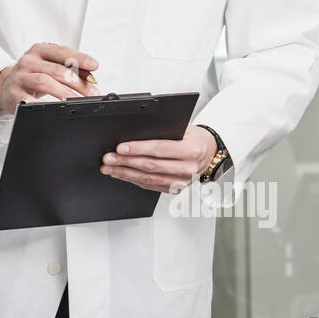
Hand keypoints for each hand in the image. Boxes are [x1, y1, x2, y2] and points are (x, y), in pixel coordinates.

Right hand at [0, 43, 98, 114]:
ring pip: (45, 82)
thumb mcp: (49, 67)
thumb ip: (70, 69)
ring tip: (78, 102)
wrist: (5, 87)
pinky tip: (55, 109)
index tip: (94, 65)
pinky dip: (44, 104)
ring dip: (65, 93)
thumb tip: (91, 78)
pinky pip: (30, 99)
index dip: (79, 58)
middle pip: (57, 70)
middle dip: (78, 83)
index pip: (62, 52)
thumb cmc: (33, 76)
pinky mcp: (14, 93)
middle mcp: (28, 61)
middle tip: (92, 93)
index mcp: (39, 51)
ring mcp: (20, 76)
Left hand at [100, 124, 215, 193]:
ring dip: (126, 174)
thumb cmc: (195, 138)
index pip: (159, 149)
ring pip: (149, 179)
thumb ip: (163, 131)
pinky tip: (122, 175)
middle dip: (126, 162)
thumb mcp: (183, 128)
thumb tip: (134, 134)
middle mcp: (188, 168)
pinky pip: (151, 186)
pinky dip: (134, 181)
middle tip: (109, 159)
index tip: (120, 148)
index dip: (138, 149)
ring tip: (110, 168)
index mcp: (191, 150)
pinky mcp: (176, 189)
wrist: (209, 153)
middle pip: (151, 166)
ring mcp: (182, 181)